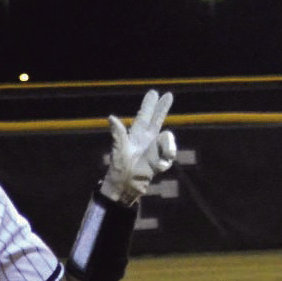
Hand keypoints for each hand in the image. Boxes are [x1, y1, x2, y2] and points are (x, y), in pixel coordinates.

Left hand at [98, 90, 175, 205]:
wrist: (125, 189)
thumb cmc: (119, 170)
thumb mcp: (119, 151)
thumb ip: (118, 134)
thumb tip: (111, 117)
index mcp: (135, 135)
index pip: (143, 116)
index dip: (149, 104)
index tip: (154, 92)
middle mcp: (145, 141)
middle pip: (157, 120)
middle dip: (162, 108)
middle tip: (169, 95)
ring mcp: (153, 151)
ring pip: (168, 141)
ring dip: (170, 148)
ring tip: (166, 159)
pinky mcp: (158, 163)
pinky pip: (169, 157)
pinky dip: (166, 162)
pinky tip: (160, 169)